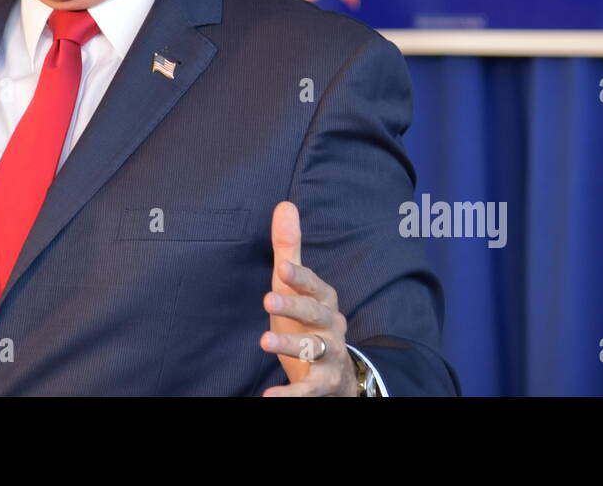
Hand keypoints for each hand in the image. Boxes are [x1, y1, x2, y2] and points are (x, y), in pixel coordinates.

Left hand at [260, 201, 359, 395]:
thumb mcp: (296, 288)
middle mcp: (332, 326)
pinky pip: (307, 390)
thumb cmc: (308, 322)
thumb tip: (285, 204)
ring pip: (314, 349)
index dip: (300, 277)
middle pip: (315, 314)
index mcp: (325, 300)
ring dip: (290, 345)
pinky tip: (268, 397)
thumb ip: (289, 250)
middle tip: (267, 299)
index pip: (314, 285)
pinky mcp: (323, 384)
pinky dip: (289, 395)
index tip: (282, 268)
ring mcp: (331, 356)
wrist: (339, 375)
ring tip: (263, 342)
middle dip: (294, 306)